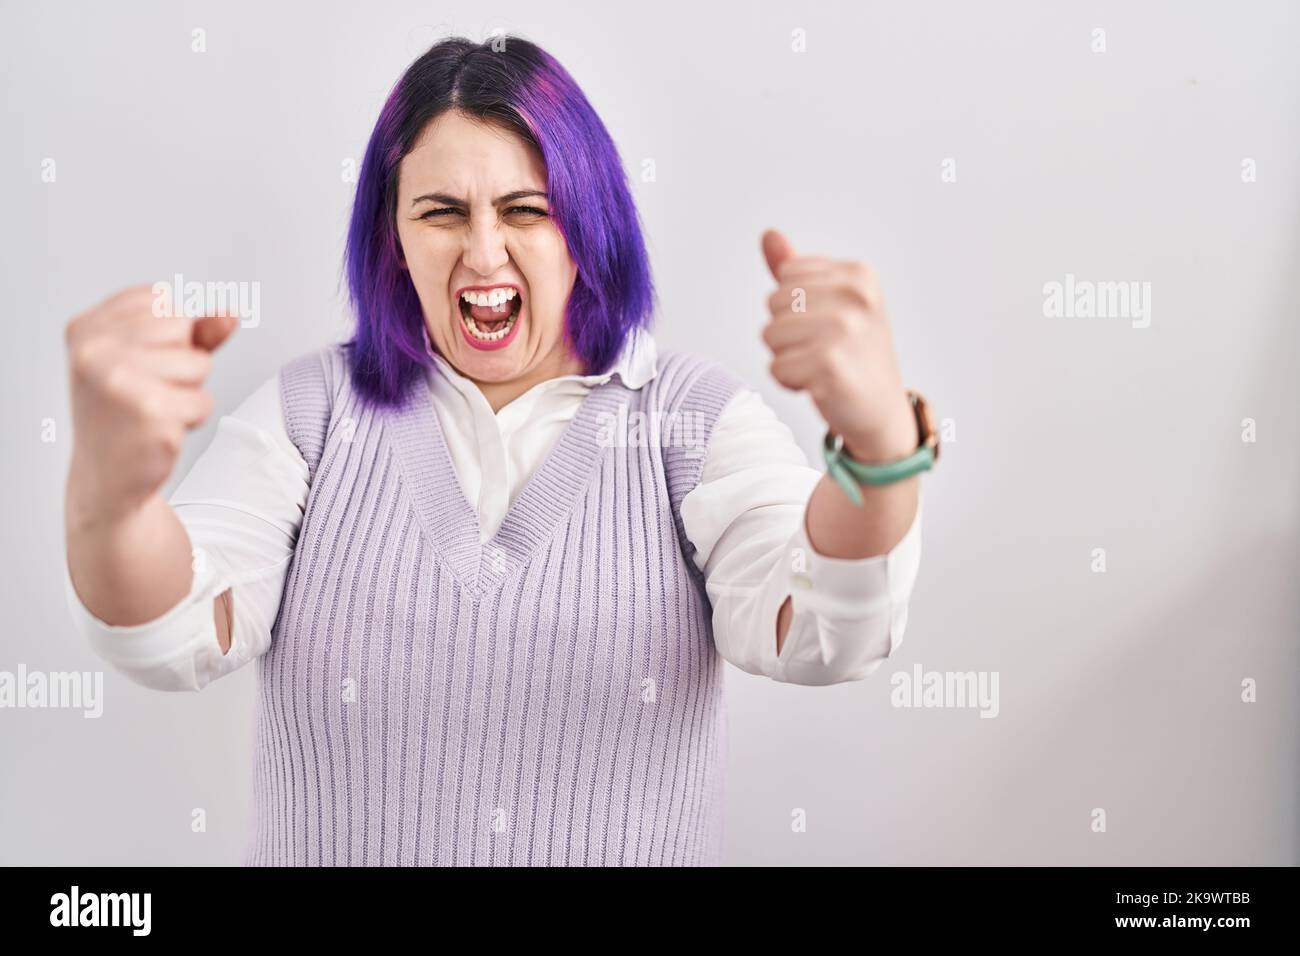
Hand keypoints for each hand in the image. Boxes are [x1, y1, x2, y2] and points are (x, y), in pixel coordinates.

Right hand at [64, 284, 237, 527]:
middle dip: (181, 360)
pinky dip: (192, 417)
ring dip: (189, 390)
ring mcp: (117, 381)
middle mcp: (93, 351)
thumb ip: (193, 332)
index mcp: (86, 328)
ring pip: (198, 363)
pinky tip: (159, 430)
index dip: (168, 334)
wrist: (107, 477)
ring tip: (153, 409)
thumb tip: (230, 314)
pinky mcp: (148, 412)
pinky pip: (203, 401)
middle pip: (181, 325)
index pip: (161, 299)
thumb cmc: (128, 412)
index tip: (139, 363)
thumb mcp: (152, 359)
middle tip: (148, 391)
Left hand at [759, 228, 916, 463]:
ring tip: (822, 366)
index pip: (786, 277)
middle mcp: (856, 297)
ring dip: (788, 357)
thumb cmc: (853, 354)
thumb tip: (768, 235)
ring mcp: (844, 330)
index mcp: (859, 274)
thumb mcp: (832, 304)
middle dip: (788, 332)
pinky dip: (791, 381)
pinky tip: (820, 385)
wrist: (881, 411)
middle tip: (825, 350)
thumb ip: (798, 271)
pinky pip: (776, 367)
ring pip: (770, 335)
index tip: (827, 326)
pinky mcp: (829, 365)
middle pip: (774, 303)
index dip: (794, 307)